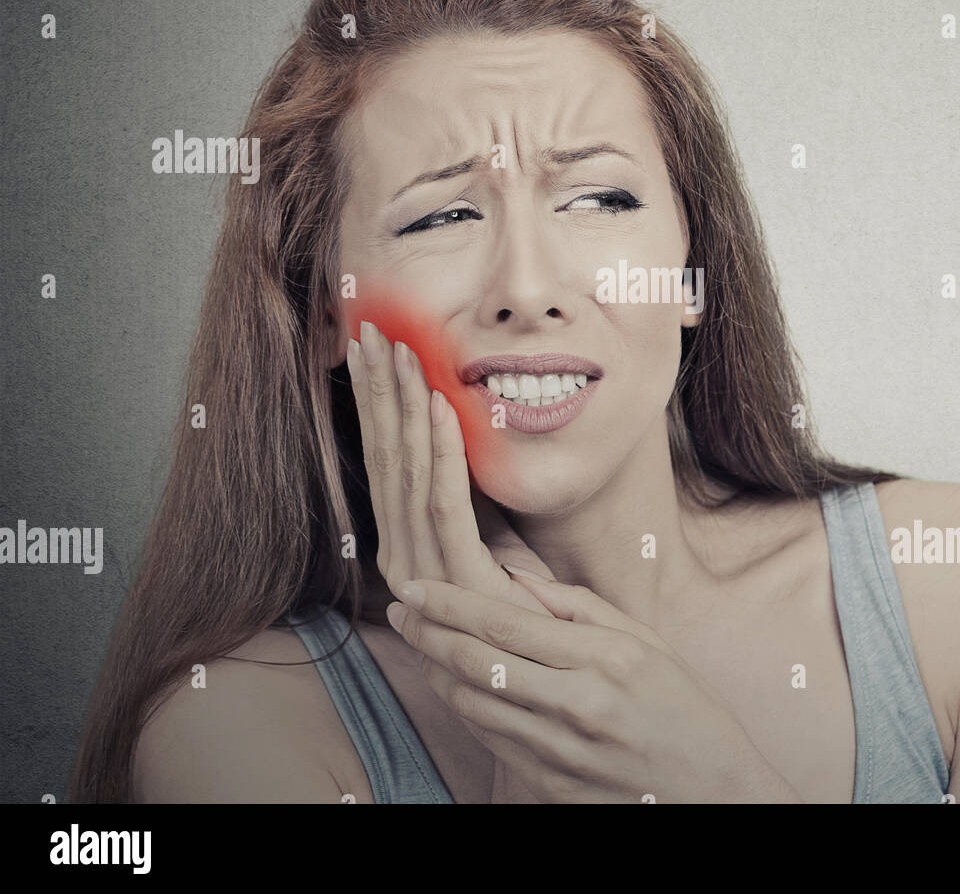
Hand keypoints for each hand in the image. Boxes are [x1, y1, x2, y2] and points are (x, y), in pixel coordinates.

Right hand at [346, 321, 554, 612]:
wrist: (548, 668)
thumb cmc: (524, 600)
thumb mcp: (490, 533)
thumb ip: (466, 493)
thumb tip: (454, 433)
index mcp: (403, 544)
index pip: (383, 458)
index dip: (374, 401)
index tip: (370, 346)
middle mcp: (400, 556)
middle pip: (385, 457)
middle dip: (377, 391)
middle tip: (371, 331)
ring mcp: (423, 572)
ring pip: (407, 473)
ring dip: (402, 407)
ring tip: (401, 352)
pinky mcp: (458, 580)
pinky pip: (446, 504)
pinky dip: (441, 451)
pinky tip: (438, 404)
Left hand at [386, 573, 804, 803]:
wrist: (715, 792)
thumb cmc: (685, 706)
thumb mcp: (645, 642)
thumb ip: (578, 606)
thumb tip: (516, 579)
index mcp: (603, 660)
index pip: (505, 624)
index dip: (450, 604)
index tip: (416, 586)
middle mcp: (577, 706)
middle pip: (476, 664)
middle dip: (428, 632)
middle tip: (401, 608)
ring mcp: (560, 752)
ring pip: (472, 705)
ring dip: (435, 670)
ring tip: (419, 640)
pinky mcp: (550, 785)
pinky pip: (489, 740)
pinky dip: (462, 707)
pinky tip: (450, 683)